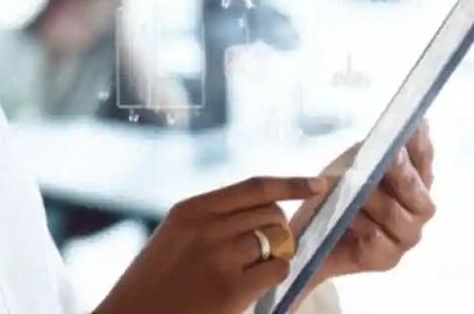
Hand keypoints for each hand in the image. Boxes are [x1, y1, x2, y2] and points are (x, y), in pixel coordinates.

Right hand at [95, 176, 329, 313]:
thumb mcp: (175, 236)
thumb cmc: (155, 281)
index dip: (292, 182)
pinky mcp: (231, 290)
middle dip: (279, 229)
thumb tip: (262, 213)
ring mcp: (220, 258)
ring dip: (276, 255)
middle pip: (271, 214)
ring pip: (277, 241)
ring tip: (252, 269)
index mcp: (191, 209)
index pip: (255, 186)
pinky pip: (277, 271)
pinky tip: (253, 286)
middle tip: (267, 248)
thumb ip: (211, 218)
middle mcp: (206, 227)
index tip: (319, 184)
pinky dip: (274, 276)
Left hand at [293, 121, 436, 282]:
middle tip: (387, 157)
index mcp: (415, 180)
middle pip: (416, 189)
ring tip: (351, 185)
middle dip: (400, 171)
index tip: (411, 127)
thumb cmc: (335, 193)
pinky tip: (345, 215)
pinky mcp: (388, 258)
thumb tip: (412, 123)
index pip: (424, 158)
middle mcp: (418, 208)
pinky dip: (359, 222)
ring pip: (394, 212)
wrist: (309, 234)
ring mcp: (407, 235)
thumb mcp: (353, 163)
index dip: (419, 144)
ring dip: (371, 196)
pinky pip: (375, 236)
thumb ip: (378, 148)